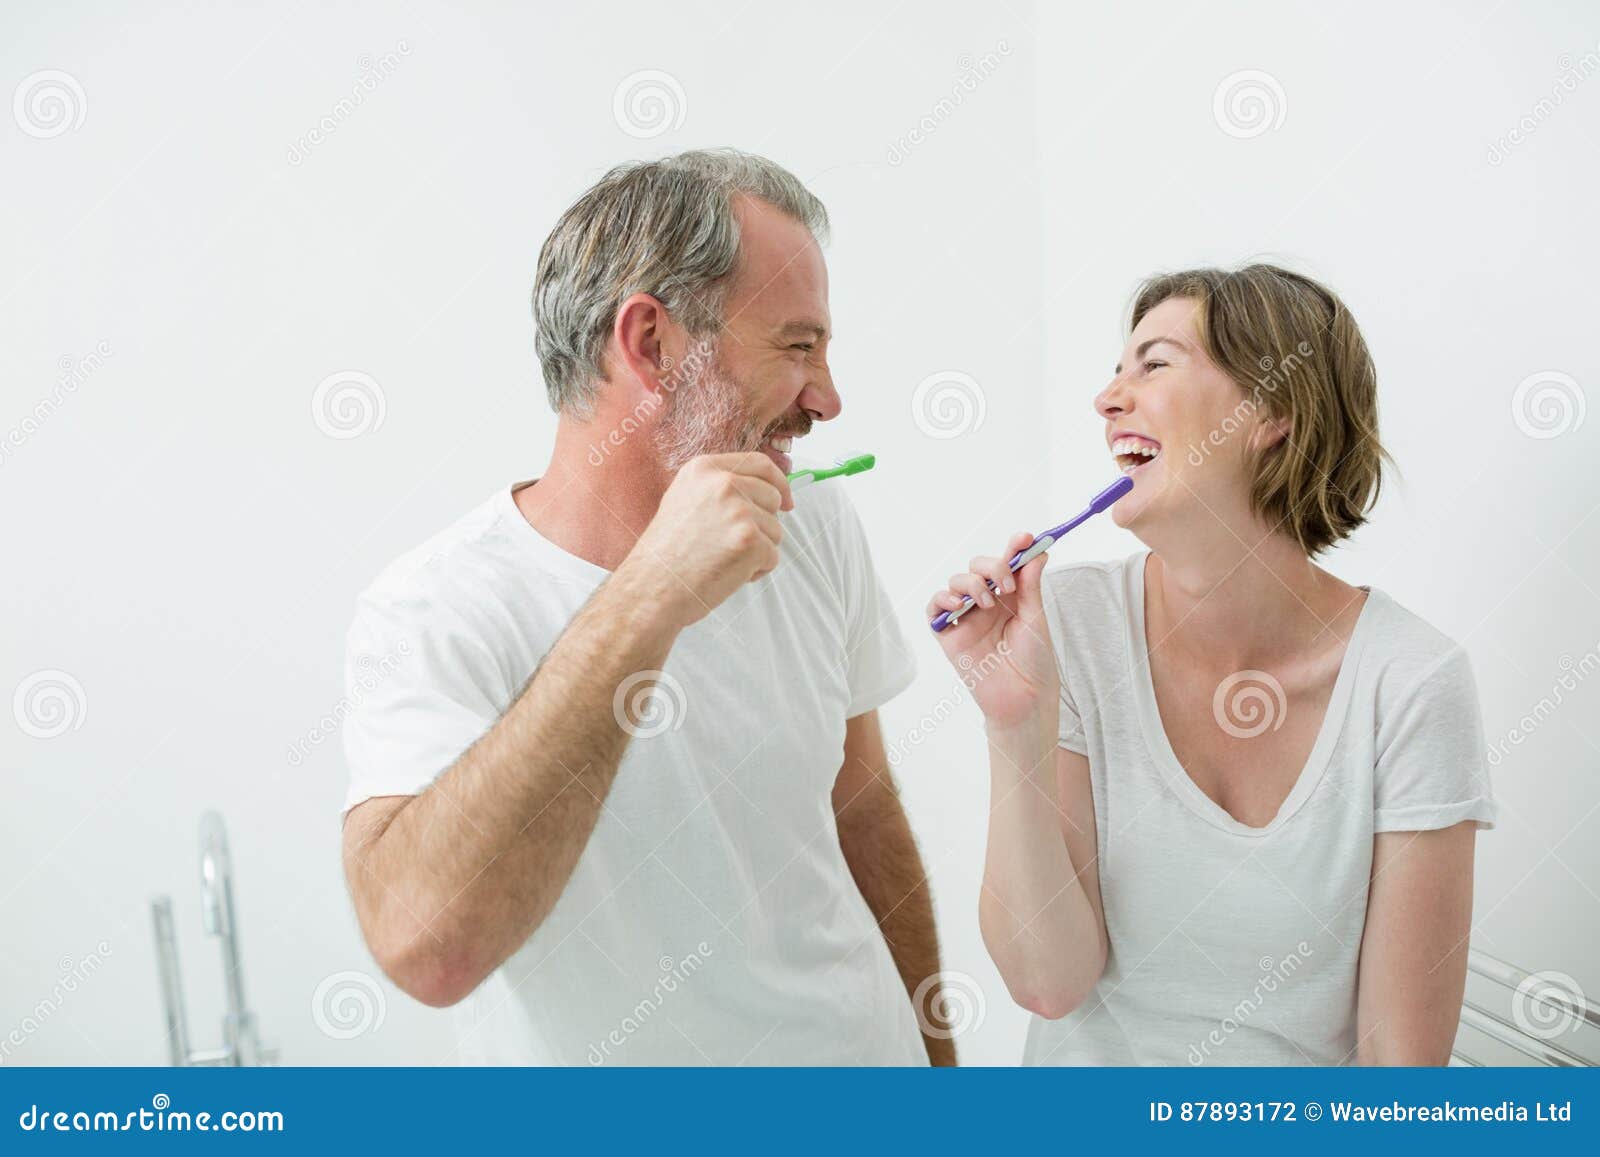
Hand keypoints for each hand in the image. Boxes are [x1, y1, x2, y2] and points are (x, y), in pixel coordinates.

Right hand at [619, 452, 793, 628]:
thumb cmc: (666, 553)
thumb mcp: (685, 499)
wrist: (650, 587)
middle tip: (731, 544)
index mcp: (705, 469)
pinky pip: (772, 557)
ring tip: (721, 559)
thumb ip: (719, 489)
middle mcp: (724, 483)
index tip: (785, 500)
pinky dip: (756, 571)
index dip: (778, 482)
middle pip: (773, 497)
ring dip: (757, 550)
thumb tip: (764, 490)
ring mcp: (739, 511)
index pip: (760, 463)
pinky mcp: (750, 540)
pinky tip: (726, 573)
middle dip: (763, 524)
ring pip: (776, 531)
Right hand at [925, 532, 1059, 728]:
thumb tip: (1036, 552)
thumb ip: (1030, 585)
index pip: (1007, 563)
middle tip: (1006, 585)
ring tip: (986, 602)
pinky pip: (934, 609)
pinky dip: (941, 600)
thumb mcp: (1035, 618)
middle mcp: (987, 603)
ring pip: (956, 582)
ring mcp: (967, 618)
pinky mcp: (949, 635)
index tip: (1024, 538)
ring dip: (970, 584)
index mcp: (1011, 597)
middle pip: (978, 567)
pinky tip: (958, 604)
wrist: (1023, 698)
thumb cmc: (1034, 662)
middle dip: (991, 567)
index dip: (1013, 547)